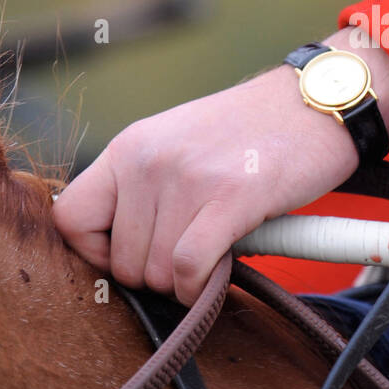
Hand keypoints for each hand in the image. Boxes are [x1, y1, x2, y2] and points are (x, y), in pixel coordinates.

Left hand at [53, 29, 388, 305]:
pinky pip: (190, 269)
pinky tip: (220, 270)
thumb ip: (143, 187)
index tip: (131, 255)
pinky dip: (200, 287)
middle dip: (156, 274)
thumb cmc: (253, 132)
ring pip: (157, 272)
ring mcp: (188, 178)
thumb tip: (122, 254)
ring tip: (215, 251)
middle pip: (122, 261)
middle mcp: (149, 160)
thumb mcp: (178, 143)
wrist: (316, 101)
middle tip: (192, 253)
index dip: (96, 253)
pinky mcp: (231, 198)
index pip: (71, 218)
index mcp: (130, 147)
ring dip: (185, 281)